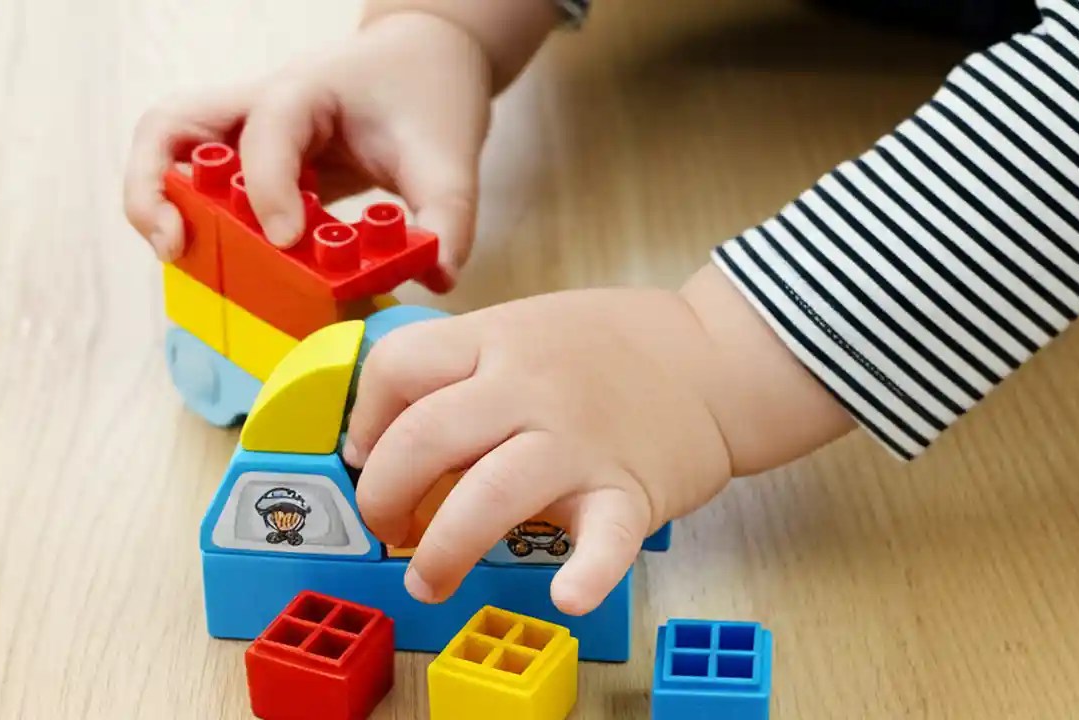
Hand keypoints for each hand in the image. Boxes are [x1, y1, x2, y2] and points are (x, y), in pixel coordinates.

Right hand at [124, 12, 492, 285]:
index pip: (267, 132)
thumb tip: (436, 276)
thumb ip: (447, 218)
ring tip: (174, 254)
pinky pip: (196, 183)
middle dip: (157, 186)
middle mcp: (258, 106)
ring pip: (168, 149)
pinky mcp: (248, 162)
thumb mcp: (447, 158)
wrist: (421, 66)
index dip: (269, 188)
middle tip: (174, 245)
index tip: (289, 240)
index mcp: (306, 92)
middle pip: (170, 125)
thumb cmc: (425, 98)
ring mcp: (245, 132)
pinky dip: (189, 217)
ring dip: (157, 200)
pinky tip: (213, 261)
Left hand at [345, 267, 853, 614]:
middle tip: (387, 528)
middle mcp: (530, 386)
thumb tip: (381, 432)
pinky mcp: (630, 490)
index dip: (364, 419)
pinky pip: (606, 537)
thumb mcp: (523, 327)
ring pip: (491, 493)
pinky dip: (587, 573)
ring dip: (443, 549)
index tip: (365, 455)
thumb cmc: (607, 348)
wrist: (713, 355)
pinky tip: (567, 597)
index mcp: (498, 339)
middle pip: (426, 438)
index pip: (399, 367)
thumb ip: (461, 367)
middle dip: (382, 495)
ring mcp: (580, 440)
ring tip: (428, 581)